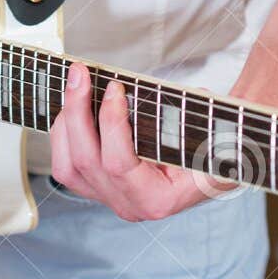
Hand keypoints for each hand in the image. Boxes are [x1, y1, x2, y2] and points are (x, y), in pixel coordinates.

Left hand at [50, 61, 236, 221]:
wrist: (214, 165)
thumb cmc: (214, 148)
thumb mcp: (211, 132)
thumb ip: (189, 119)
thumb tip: (169, 89)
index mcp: (159, 199)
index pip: (120, 164)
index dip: (112, 123)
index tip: (115, 87)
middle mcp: (131, 206)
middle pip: (86, 162)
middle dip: (77, 111)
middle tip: (81, 73)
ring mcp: (111, 199)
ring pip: (68, 167)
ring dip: (66, 122)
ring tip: (76, 86)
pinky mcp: (98, 188)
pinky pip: (67, 166)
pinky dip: (63, 135)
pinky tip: (72, 107)